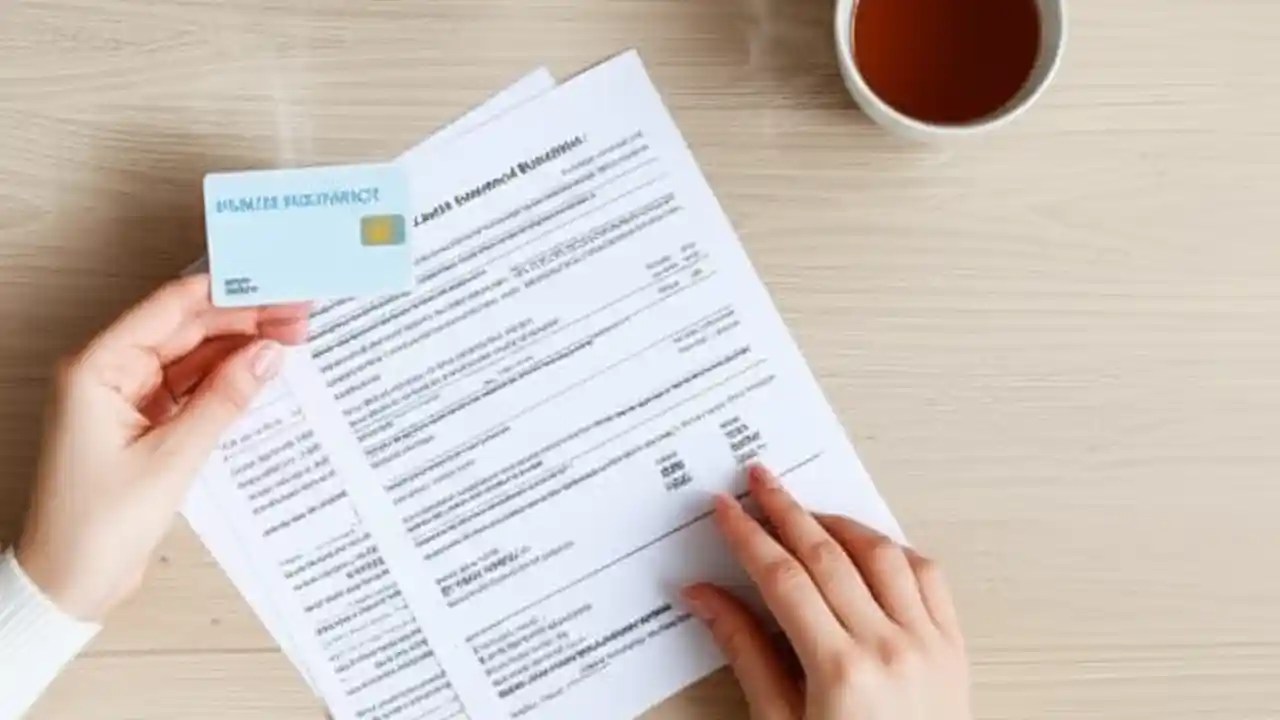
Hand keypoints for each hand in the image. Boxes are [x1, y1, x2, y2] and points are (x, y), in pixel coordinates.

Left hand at [16, 275, 308, 620]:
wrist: (70, 583)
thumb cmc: (97, 526)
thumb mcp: (173, 457)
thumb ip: (225, 399)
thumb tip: (268, 354)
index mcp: (98, 368)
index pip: (171, 308)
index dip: (228, 294)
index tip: (275, 288)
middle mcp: (109, 374)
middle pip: (186, 328)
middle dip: (244, 320)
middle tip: (299, 317)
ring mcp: (127, 398)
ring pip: (193, 357)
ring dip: (240, 349)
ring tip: (292, 341)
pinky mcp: (144, 423)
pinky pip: (192, 388)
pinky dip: (226, 381)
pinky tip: (261, 373)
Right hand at [683, 465, 969, 719]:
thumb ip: (745, 653)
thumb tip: (705, 598)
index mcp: (841, 671)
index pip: (782, 577)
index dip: (748, 535)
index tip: (725, 509)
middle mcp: (890, 648)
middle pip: (828, 553)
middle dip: (786, 509)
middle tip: (759, 480)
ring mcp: (929, 645)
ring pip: (882, 554)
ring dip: (839, 523)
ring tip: (807, 510)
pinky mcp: (954, 649)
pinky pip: (928, 577)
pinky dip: (895, 552)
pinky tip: (869, 546)